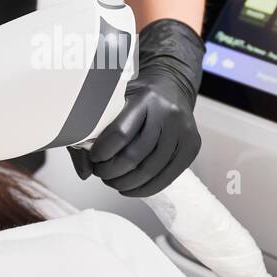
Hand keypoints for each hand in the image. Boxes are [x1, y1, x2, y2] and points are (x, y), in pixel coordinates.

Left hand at [69, 17, 204, 196]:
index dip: (102, 152)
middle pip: (135, 156)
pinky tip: (130, 188)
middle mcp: (168, 114)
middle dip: (112, 172)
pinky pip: (167, 178)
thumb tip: (84, 172)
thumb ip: (94, 130)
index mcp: (146, 98)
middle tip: (100, 173)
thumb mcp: (115, 100)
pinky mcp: (192, 147)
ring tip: (113, 181)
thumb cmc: (137, 96)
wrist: (173, 87)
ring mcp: (184, 131)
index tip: (93, 157)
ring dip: (126, 183)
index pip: (120, 133)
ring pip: (151, 171)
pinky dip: (145, 189)